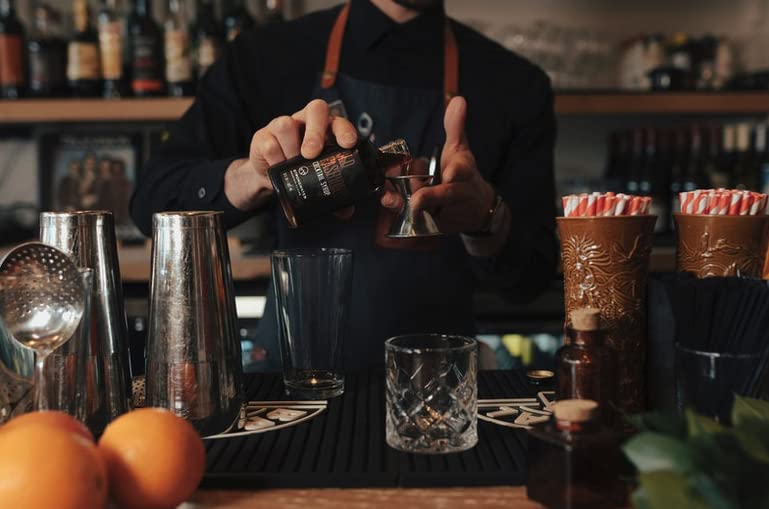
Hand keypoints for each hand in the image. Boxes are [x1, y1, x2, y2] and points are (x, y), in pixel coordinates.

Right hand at [224, 99, 357, 215]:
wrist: (271, 176)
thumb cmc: (301, 171)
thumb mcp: (318, 178)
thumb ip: (334, 193)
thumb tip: (347, 211)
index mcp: (326, 129)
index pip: (338, 121)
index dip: (344, 130)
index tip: (348, 144)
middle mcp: (306, 121)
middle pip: (315, 109)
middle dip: (315, 133)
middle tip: (311, 155)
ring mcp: (283, 125)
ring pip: (287, 123)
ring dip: (290, 148)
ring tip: (292, 164)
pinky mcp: (263, 136)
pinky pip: (269, 143)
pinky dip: (275, 158)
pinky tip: (278, 167)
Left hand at [382, 96, 494, 233]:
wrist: (476, 208)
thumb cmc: (462, 174)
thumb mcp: (459, 149)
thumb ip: (455, 127)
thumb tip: (458, 99)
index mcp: (465, 170)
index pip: (463, 169)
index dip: (456, 171)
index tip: (451, 173)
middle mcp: (459, 192)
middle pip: (444, 195)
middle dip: (430, 196)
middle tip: (416, 199)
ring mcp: (450, 211)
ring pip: (430, 211)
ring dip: (414, 207)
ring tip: (397, 201)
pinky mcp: (439, 226)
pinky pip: (421, 223)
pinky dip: (409, 218)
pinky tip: (396, 209)